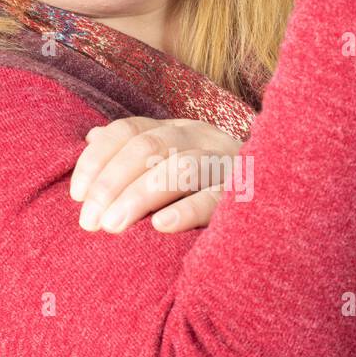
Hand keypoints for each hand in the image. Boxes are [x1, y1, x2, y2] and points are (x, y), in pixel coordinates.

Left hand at [69, 117, 245, 232]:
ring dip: (140, 196)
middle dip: (111, 184)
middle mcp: (200, 138)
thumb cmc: (208, 189)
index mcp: (177, 130)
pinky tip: (161, 226)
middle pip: (147, 147)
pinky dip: (187, 210)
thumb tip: (91, 137)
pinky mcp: (247, 193)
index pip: (128, 131)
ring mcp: (225, 162)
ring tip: (112, 226)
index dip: (97, 160)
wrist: (280, 196)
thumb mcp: (169, 164)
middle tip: (89, 222)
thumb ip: (131, 152)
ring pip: (179, 167)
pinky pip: (217, 198)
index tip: (76, 196)